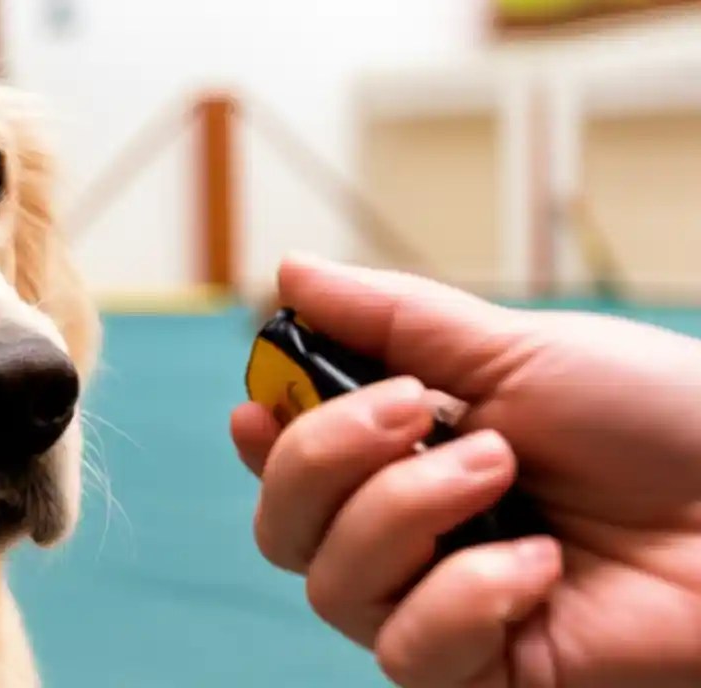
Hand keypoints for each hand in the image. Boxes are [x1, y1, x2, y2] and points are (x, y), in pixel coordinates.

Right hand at [232, 254, 700, 686]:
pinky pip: (410, 652)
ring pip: (332, 587)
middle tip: (415, 413)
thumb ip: (392, 319)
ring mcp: (441, 605)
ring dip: (407, 513)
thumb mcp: (516, 351)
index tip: (259, 405)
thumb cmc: (659, 420)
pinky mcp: (483, 672)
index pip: (292, 463)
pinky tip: (540, 566)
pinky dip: (466, 596)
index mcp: (408, 455)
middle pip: (282, 529)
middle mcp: (410, 534)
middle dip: (326, 460)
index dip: (264, 438)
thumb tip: (288, 271)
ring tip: (503, 472)